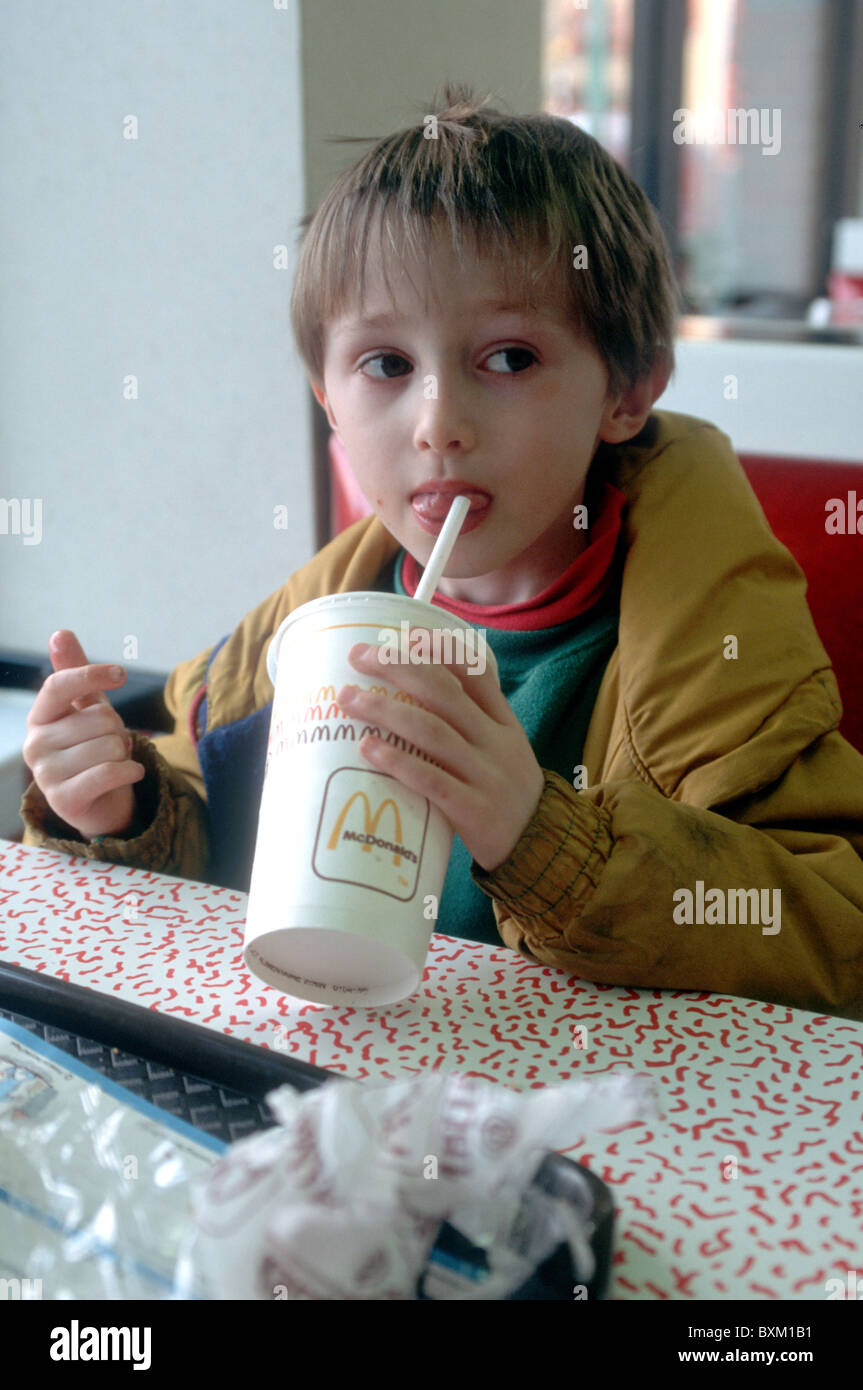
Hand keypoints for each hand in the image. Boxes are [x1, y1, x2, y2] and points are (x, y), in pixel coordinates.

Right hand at [22, 630, 144, 839]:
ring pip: (109, 746)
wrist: (99, 802)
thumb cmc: (92, 747)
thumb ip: (75, 671)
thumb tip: (60, 633)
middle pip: (100, 718)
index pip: (59, 685)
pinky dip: (131, 771)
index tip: (120, 674)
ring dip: (124, 753)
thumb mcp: (87, 707)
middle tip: (112, 745)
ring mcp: (45, 775)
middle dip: (119, 731)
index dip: (91, 675)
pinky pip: (111, 773)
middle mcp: (35, 744)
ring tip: (113, 762)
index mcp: (39, 717)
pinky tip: (129, 773)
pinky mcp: (64, 801)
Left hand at [335, 634, 544, 872]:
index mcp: (503, 723)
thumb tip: (422, 687)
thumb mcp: (505, 748)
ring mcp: (486, 776)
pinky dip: (398, 761)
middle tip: (358, 657)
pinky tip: (368, 748)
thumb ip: (474, 720)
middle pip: (444, 693)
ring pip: (433, 731)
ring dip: (387, 710)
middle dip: (399, 667)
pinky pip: (431, 781)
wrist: (544, 847)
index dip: (438, 649)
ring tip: (349, 699)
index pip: (474, 672)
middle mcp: (495, 742)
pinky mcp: (473, 811)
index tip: (402, 634)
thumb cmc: (508, 793)